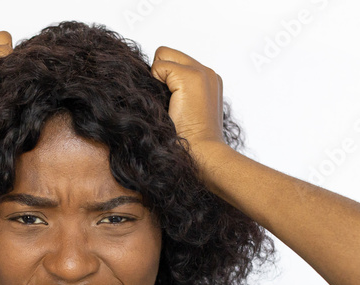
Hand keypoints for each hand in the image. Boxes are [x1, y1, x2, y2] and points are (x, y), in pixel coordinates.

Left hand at [150, 46, 227, 169]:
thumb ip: (175, 92)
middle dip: (160, 75)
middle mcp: (208, 72)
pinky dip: (158, 84)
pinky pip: (159, 66)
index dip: (164, 78)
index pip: (175, 62)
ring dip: (160, 80)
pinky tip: (171, 105)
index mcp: (209, 80)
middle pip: (167, 54)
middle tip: (168, 103)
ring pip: (163, 55)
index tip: (170, 102)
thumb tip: (151, 82)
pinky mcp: (191, 76)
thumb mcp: (184, 111)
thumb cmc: (190, 143)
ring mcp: (201, 72)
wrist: (204, 155)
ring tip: (171, 106)